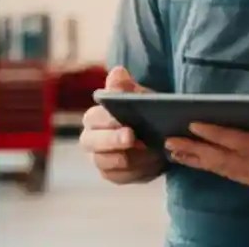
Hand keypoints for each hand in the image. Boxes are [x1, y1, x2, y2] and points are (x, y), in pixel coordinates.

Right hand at [79, 66, 165, 184]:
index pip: (94, 118)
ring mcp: (99, 159)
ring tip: (149, 151)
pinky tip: (150, 164)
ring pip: (105, 162)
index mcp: (95, 117)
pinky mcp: (111, 175)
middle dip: (112, 140)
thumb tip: (118, 72)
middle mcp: (91, 139)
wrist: (157, 136)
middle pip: (92, 142)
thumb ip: (127, 87)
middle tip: (132, 137)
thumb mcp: (139, 96)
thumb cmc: (143, 111)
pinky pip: (118, 177)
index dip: (107, 119)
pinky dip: (135, 171)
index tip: (123, 119)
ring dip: (128, 157)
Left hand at [164, 101, 248, 220]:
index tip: (196, 124)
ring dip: (200, 161)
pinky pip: (233, 176)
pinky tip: (203, 162)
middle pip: (225, 161)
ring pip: (225, 171)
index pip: (243, 143)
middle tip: (170, 142)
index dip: (218, 134)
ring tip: (176, 152)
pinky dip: (214, 168)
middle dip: (197, 150)